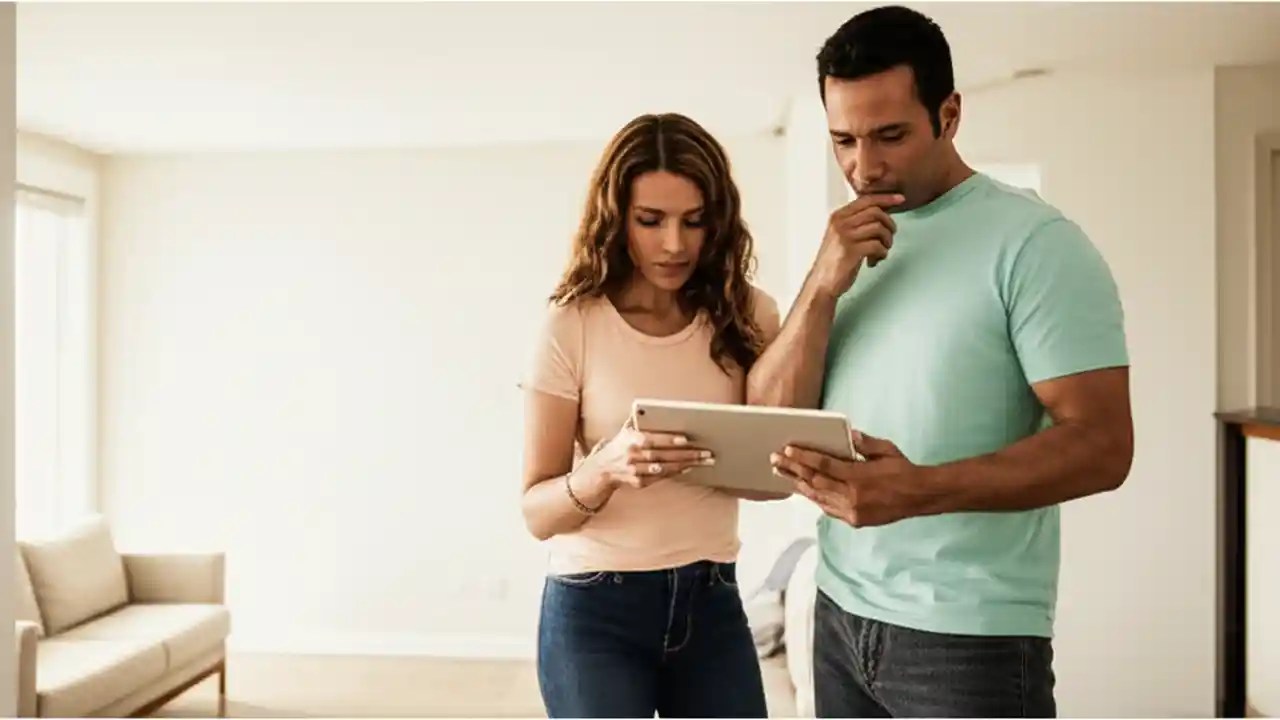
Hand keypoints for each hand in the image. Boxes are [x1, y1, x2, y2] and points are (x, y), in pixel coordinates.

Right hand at [583, 422, 714, 491]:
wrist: (602, 470)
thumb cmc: (620, 445)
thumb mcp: (625, 429)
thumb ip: (638, 419)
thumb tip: (647, 406)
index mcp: (630, 440)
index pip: (652, 440)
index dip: (669, 440)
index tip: (687, 439)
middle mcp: (632, 456)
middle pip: (663, 456)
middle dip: (686, 454)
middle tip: (707, 453)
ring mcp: (635, 471)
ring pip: (664, 469)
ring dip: (685, 465)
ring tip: (704, 461)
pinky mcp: (639, 482)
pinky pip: (660, 478)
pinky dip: (675, 473)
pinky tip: (689, 468)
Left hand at [770, 430, 928, 526]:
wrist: (919, 496)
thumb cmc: (903, 470)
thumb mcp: (886, 450)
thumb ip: (864, 443)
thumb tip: (848, 434)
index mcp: (859, 477)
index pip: (824, 465)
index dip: (803, 458)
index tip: (788, 450)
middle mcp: (852, 496)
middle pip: (815, 482)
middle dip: (793, 470)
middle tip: (775, 461)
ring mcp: (852, 511)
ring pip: (818, 497)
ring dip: (799, 485)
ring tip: (783, 475)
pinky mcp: (855, 520)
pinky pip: (828, 509)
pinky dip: (816, 499)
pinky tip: (805, 490)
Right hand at [806, 193, 904, 299]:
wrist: (821, 283)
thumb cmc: (834, 261)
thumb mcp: (841, 235)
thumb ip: (856, 222)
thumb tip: (882, 212)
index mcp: (838, 216)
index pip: (866, 199)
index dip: (886, 198)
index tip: (900, 199)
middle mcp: (840, 223)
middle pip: (876, 212)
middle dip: (889, 224)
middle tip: (890, 237)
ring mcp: (845, 237)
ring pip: (879, 228)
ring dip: (887, 241)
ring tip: (881, 251)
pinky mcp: (852, 252)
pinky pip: (877, 246)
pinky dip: (882, 254)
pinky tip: (874, 261)